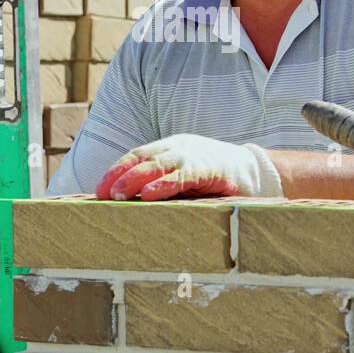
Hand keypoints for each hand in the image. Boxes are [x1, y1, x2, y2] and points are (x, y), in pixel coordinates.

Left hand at [95, 133, 283, 200]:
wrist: (256, 173)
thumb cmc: (216, 179)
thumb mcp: (184, 178)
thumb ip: (162, 184)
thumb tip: (129, 205)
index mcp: (170, 148)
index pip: (136, 155)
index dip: (116, 171)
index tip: (98, 190)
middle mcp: (179, 147)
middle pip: (143, 157)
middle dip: (120, 175)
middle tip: (103, 194)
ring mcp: (195, 155)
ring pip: (159, 164)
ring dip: (135, 179)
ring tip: (119, 195)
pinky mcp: (210, 168)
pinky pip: (183, 175)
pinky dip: (164, 184)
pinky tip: (150, 195)